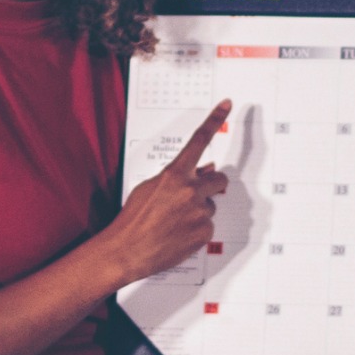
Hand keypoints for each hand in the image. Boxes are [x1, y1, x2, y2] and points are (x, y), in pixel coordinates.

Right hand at [103, 99, 232, 283]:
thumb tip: (203, 170)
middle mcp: (191, 190)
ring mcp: (200, 211)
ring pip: (211, 206)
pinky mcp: (205, 231)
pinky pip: (208, 226)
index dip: (214, 120)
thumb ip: (176, 177)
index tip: (227, 104)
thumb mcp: (149, 188)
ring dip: (199, 211)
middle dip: (212, 186)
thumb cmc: (133, 219)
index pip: (198, 141)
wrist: (127, 250)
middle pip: (220, 180)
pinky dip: (197, 230)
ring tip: (175, 222)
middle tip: (196, 196)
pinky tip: (178, 235)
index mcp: (174, 175)